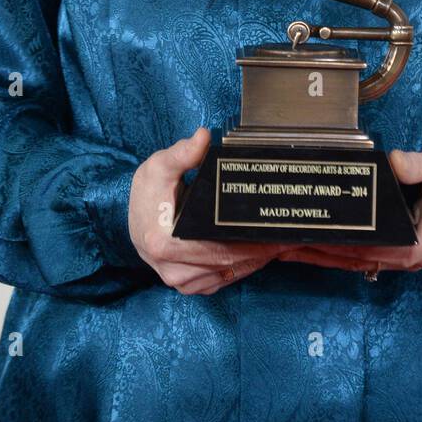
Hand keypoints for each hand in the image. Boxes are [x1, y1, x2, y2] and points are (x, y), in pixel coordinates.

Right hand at [128, 127, 298, 294]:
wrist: (135, 218)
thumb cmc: (147, 194)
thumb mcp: (159, 166)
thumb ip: (183, 152)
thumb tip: (203, 137)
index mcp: (164, 243)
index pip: (217, 250)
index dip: (250, 245)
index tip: (276, 236)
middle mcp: (170, 268)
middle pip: (226, 264)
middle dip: (259, 252)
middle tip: (287, 239)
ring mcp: (178, 279)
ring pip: (226, 275)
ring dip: (252, 262)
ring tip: (277, 245)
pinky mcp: (185, 284)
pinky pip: (219, 281)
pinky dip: (239, 270)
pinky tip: (256, 256)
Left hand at [275, 144, 421, 273]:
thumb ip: (421, 163)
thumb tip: (396, 163)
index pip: (406, 251)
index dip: (375, 250)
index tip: (345, 242)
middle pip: (384, 261)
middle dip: (346, 255)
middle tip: (310, 244)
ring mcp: (417, 257)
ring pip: (377, 264)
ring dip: (343, 258)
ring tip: (307, 247)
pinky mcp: (407, 253)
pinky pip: (378, 258)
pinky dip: (352, 255)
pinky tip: (325, 248)